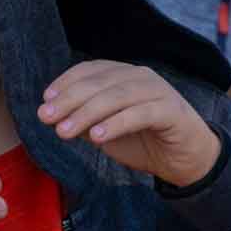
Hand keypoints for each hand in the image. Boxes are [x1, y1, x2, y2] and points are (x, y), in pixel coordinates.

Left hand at [39, 60, 220, 187]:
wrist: (185, 160)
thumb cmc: (143, 141)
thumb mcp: (105, 130)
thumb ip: (84, 120)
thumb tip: (53, 116)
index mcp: (123, 75)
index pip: (90, 70)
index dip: (65, 82)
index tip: (45, 100)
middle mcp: (140, 77)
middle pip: (99, 82)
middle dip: (69, 100)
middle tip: (46, 117)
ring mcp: (158, 91)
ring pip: (116, 96)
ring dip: (86, 113)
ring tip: (64, 131)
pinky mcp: (171, 111)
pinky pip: (139, 114)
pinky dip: (115, 124)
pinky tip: (96, 137)